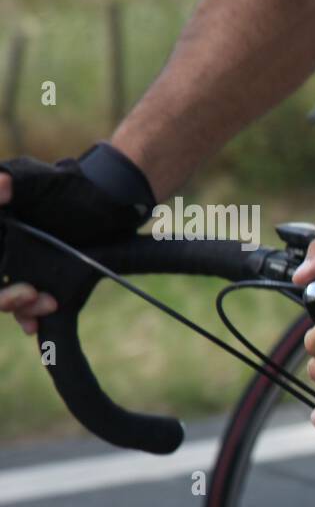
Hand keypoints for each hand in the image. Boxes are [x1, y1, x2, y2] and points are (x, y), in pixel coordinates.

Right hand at [0, 145, 153, 334]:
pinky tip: (36, 326)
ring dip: (18, 307)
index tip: (1, 275)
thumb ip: (15, 180)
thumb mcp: (41, 180)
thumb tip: (0, 184)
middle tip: (27, 294)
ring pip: (6, 297)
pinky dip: (29, 317)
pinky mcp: (44, 283)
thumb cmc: (72, 186)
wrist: (112, 204)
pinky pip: (28, 307)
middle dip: (3, 296)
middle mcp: (3, 249)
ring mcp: (21, 268)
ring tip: (46, 303)